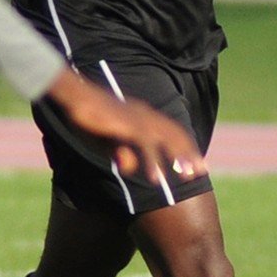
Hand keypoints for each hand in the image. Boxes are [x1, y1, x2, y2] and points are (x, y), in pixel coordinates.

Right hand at [43, 69, 206, 185]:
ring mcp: (137, 118)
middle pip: (175, 134)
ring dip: (177, 158)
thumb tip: (131, 169)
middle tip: (202, 172)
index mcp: (143, 114)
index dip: (185, 146)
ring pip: (165, 140)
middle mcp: (145, 114)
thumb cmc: (89, 116)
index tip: (196, 162)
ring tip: (186, 177)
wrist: (74, 96)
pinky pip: (145, 146)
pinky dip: (152, 162)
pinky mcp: (126, 125)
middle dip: (189, 154)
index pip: (172, 130)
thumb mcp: (107, 139)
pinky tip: (156, 179)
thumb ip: (120, 153)